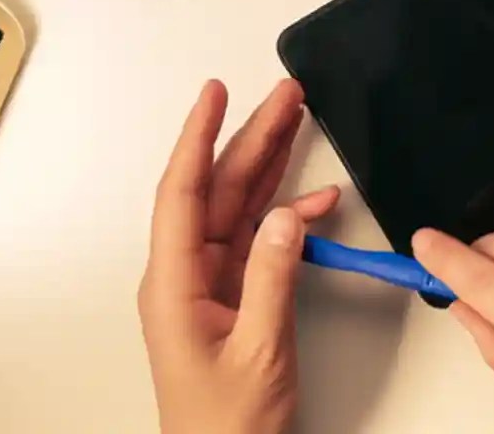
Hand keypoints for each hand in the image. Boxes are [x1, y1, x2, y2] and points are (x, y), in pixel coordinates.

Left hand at [138, 80, 339, 433]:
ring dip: (270, 166)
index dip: (199, 138)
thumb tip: (287, 216)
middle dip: (251, 138)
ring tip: (300, 121)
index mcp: (174, 284)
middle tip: (285, 94)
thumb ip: (273, 279)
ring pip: (239, 208)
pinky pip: (260, 241)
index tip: (215, 93)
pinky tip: (320, 201)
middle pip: (218, 190)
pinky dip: (291, 218)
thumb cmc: (227, 422)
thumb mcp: (259, 350)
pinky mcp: (234, 295)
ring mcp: (209, 283)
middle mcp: (185, 274)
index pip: (183, 194)